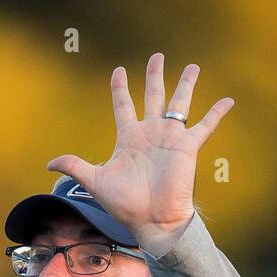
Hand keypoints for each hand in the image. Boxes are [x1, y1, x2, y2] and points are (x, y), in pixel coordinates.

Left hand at [47, 53, 232, 257]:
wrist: (152, 220)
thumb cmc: (124, 205)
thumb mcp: (95, 181)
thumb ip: (75, 166)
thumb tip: (48, 163)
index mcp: (128, 138)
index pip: (124, 105)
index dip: (120, 88)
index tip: (118, 71)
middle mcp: (150, 133)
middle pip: (152, 96)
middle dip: (154, 76)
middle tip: (156, 56)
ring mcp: (169, 138)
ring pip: (179, 103)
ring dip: (186, 84)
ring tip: (192, 66)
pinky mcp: (187, 146)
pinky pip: (205, 125)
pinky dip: (216, 113)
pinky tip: (228, 100)